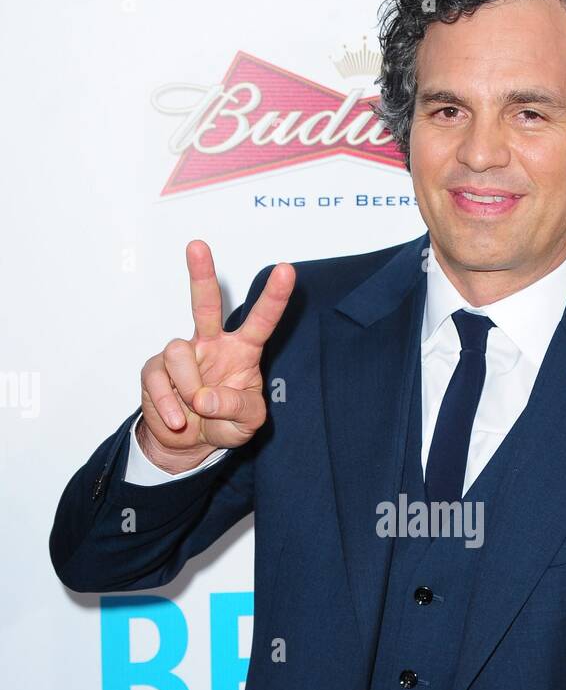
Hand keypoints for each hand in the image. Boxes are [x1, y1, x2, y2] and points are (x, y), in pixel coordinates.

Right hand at [138, 239, 295, 471]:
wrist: (189, 443)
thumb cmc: (225, 422)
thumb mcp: (248, 422)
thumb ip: (236, 408)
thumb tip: (204, 397)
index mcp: (243, 351)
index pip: (261, 320)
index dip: (274, 297)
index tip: (286, 270)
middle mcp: (212, 344)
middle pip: (206, 304)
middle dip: (201, 275)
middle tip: (198, 246)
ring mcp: (182, 354)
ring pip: (178, 351)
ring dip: (188, 386)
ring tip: (194, 410)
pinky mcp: (156, 370)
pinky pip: (159, 379)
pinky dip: (169, 404)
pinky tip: (177, 419)